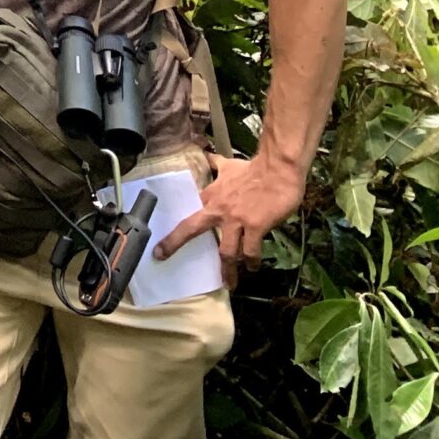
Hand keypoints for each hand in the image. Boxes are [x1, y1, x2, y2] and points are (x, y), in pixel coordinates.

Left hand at [157, 152, 303, 284]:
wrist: (277, 169)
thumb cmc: (254, 169)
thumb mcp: (229, 166)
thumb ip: (217, 165)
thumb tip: (208, 155)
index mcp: (210, 196)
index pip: (187, 213)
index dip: (174, 226)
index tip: (162, 236)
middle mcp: (218, 209)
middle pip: (190, 228)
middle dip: (173, 243)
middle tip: (161, 256)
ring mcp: (236, 219)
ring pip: (226, 251)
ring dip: (228, 270)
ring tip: (229, 283)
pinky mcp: (255, 226)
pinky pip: (251, 251)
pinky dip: (251, 262)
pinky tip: (252, 267)